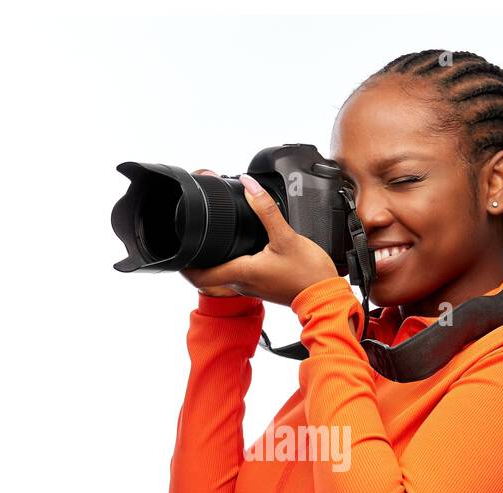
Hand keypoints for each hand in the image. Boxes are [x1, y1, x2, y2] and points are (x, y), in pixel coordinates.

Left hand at [182, 173, 341, 306]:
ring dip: (215, 259)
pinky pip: (239, 274)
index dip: (183, 265)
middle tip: (192, 237)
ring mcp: (252, 287)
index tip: (177, 249)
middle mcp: (242, 283)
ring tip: (214, 238)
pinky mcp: (262, 286)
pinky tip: (242, 248)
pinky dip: (233, 261)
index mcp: (241, 272)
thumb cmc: (308, 274)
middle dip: (197, 257)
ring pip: (223, 273)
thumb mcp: (286, 237)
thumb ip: (265, 209)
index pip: (199, 276)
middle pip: (208, 274)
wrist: (325, 297)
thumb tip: (249, 185)